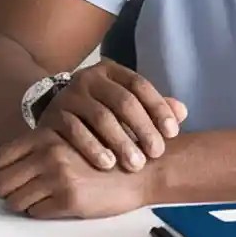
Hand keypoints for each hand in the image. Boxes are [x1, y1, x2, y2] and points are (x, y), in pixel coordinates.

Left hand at [0, 128, 151, 218]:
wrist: (141, 167)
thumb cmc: (104, 153)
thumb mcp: (65, 140)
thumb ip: (28, 150)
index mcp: (45, 135)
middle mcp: (48, 153)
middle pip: (0, 182)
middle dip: (5, 191)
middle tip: (18, 191)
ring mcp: (58, 176)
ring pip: (15, 200)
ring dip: (22, 203)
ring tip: (40, 197)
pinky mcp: (69, 199)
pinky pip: (35, 213)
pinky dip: (39, 212)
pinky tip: (55, 203)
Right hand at [37, 61, 187, 172]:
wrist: (54, 119)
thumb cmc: (99, 115)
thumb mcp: (125, 108)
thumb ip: (153, 109)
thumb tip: (182, 112)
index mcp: (110, 72)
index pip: (139, 85)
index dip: (158, 108)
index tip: (172, 133)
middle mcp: (88, 79)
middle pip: (123, 101)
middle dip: (143, 129)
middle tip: (156, 153)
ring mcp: (69, 96)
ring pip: (100, 116)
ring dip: (121, 141)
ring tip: (135, 164)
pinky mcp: (52, 116)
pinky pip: (75, 130)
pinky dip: (93, 147)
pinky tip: (107, 164)